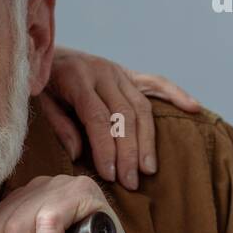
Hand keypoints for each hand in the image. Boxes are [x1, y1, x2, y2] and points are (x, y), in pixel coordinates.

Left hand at [39, 46, 200, 189]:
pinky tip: (193, 108)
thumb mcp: (40, 102)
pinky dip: (175, 94)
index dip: (106, 148)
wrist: (41, 51)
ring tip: (149, 168)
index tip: (110, 175)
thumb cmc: (39, 83)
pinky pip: (156, 83)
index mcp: (76, 78)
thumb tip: (79, 153)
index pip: (98, 117)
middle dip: (129, 152)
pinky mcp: (127, 72)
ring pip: (141, 106)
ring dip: (148, 139)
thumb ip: (59, 125)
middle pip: (123, 115)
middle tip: (131, 181)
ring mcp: (117, 71)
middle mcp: (102, 71)